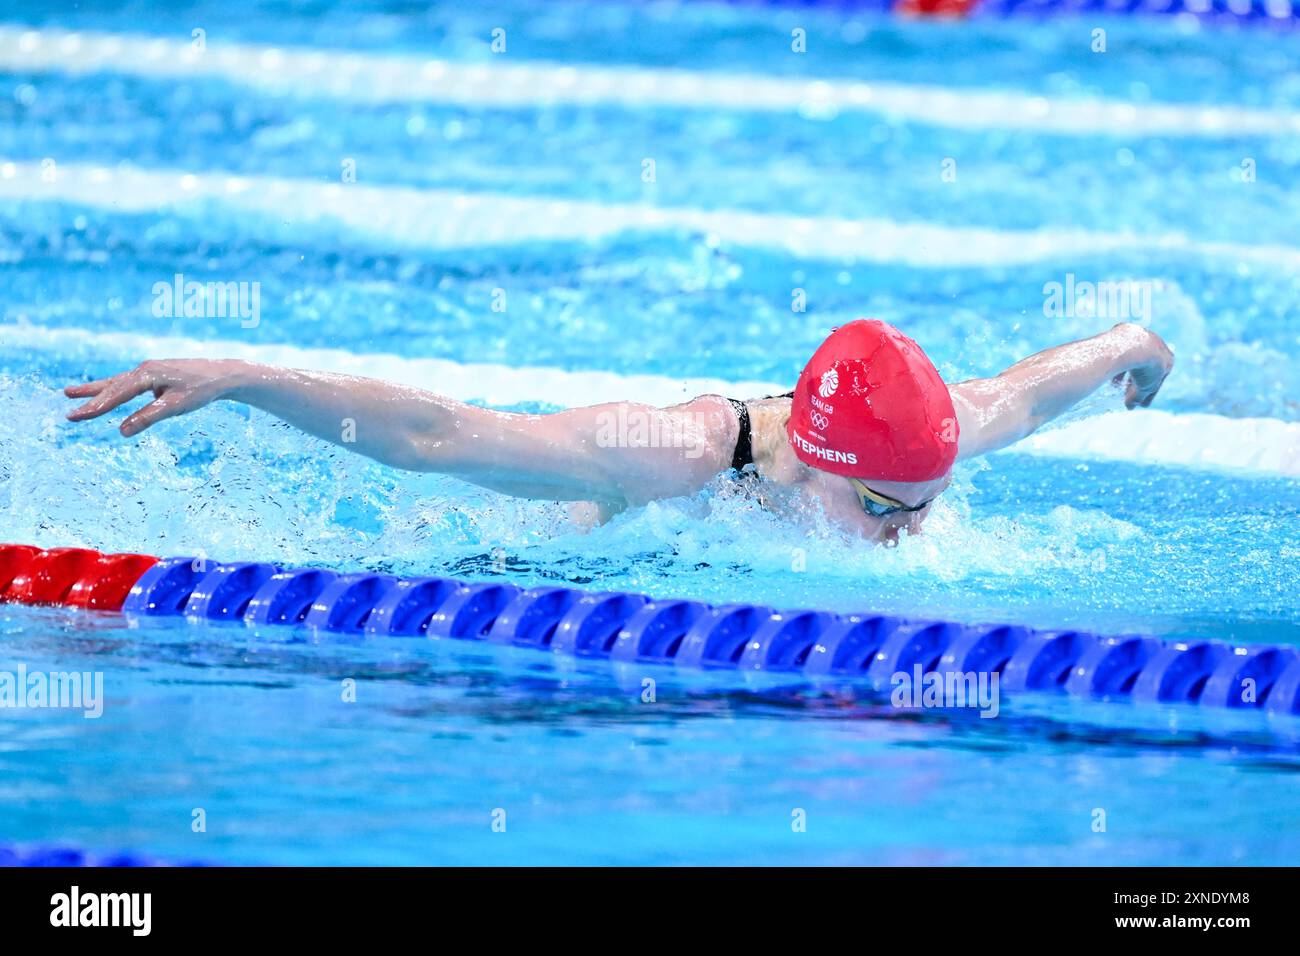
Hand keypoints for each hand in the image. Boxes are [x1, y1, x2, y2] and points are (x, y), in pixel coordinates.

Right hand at [64, 359, 248, 435]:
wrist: (222, 374)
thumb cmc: (201, 390)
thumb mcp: (175, 406)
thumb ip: (148, 417)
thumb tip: (122, 431)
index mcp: (147, 374)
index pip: (116, 394)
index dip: (95, 407)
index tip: (75, 417)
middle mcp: (144, 370)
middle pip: (111, 387)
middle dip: (89, 400)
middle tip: (67, 412)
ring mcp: (149, 371)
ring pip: (116, 382)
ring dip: (95, 389)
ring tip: (70, 392)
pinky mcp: (155, 375)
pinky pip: (127, 383)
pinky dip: (112, 388)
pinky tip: (105, 392)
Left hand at [1110, 324, 1173, 409]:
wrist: (1135, 345)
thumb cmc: (1145, 368)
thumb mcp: (1145, 387)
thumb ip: (1138, 397)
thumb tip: (1130, 407)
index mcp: (1168, 359)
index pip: (1158, 378)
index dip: (1149, 393)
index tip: (1140, 403)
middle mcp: (1157, 346)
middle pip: (1145, 368)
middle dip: (1136, 383)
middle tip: (1126, 394)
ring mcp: (1143, 337)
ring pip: (1133, 359)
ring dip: (1125, 372)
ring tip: (1114, 384)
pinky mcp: (1127, 332)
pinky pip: (1122, 350)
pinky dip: (1117, 361)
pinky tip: (1109, 372)